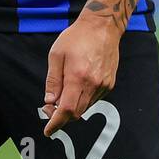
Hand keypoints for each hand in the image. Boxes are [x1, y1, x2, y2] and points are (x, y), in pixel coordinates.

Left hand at [42, 10, 120, 136]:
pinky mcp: (109, 83)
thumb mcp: (56, 55)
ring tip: (62, 95)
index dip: (56, 123)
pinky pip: (94, 99)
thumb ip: (53, 81)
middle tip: (49, 107)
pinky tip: (76, 88)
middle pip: (76, 112)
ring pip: (85, 107)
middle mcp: (93, 84)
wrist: (103, 27)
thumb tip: (49, 101)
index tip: (48, 131)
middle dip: (61, 116)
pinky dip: (82, 100)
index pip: (66, 110)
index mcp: (77, 76)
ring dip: (72, 108)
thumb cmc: (76, 38)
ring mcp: (103, 85)